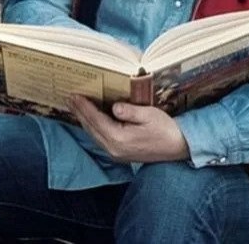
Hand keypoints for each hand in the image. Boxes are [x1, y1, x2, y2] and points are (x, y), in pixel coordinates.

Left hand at [68, 94, 189, 162]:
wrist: (179, 148)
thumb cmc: (166, 129)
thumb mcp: (150, 115)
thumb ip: (130, 111)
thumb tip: (114, 107)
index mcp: (119, 139)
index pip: (95, 120)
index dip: (84, 107)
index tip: (74, 95)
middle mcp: (113, 148)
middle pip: (91, 128)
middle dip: (79, 112)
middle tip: (69, 98)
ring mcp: (115, 153)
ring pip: (93, 134)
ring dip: (84, 120)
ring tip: (75, 106)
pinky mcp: (119, 154)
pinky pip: (100, 138)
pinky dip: (92, 127)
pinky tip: (89, 119)